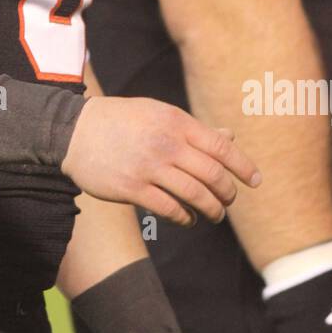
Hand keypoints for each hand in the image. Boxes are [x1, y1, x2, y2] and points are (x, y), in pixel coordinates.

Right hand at [61, 97, 260, 224]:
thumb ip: (193, 129)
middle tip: (230, 200)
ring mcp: (149, 167)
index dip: (243, 167)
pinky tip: (188, 218)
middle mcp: (166, 144)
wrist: (74, 131)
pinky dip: (185, 217)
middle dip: (228, 193)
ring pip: (195, 195)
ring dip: (212, 209)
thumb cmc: (122, 121)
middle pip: (213, 174)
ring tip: (215, 214)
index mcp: (175, 122)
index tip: (256, 181)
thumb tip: (230, 137)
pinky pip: (170, 209)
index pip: (221, 147)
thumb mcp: (158, 114)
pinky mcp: (132, 188)